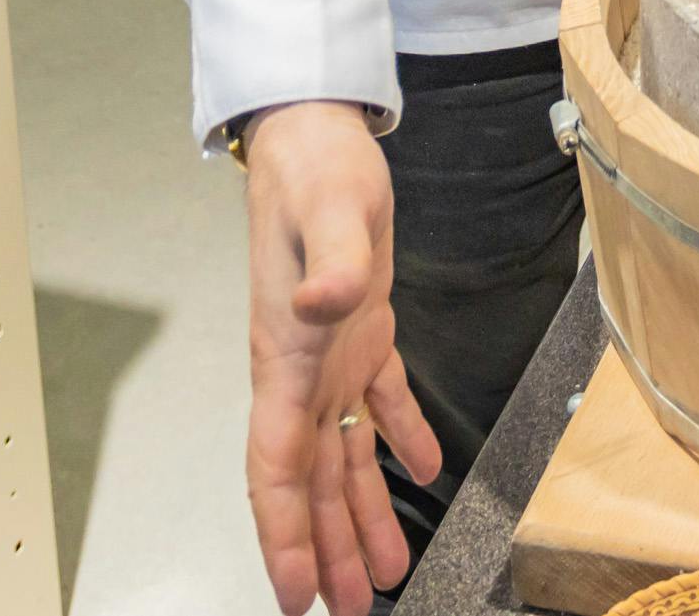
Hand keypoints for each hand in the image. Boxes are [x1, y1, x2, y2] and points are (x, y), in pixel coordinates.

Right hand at [241, 102, 441, 613]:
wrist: (313, 130)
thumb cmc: (311, 169)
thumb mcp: (328, 211)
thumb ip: (330, 264)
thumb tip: (322, 308)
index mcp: (284, 358)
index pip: (276, 467)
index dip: (283, 534)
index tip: (294, 593)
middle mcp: (302, 369)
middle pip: (311, 482)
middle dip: (325, 550)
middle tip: (348, 610)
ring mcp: (331, 352)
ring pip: (344, 455)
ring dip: (361, 513)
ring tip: (384, 572)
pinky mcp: (364, 328)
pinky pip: (381, 401)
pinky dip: (401, 438)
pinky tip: (423, 470)